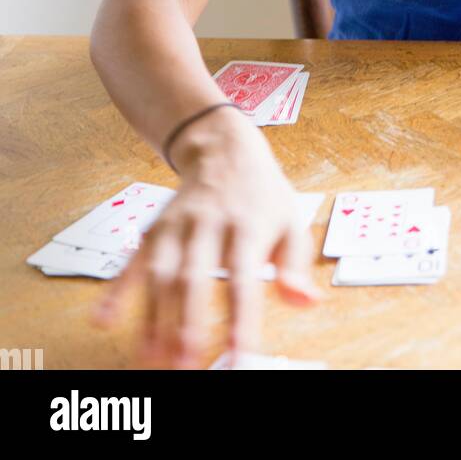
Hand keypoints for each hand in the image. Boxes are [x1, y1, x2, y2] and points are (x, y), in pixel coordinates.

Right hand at [90, 110, 320, 368]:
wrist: (224, 147)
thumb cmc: (261, 194)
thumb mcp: (291, 221)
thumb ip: (296, 266)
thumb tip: (306, 302)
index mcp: (248, 225)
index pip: (244, 276)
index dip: (241, 316)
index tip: (239, 353)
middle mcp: (209, 224)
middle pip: (194, 275)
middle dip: (188, 322)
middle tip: (186, 363)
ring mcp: (177, 225)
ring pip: (161, 272)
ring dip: (153, 318)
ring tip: (150, 358)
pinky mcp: (155, 228)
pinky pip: (133, 261)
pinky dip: (116, 291)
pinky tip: (104, 320)